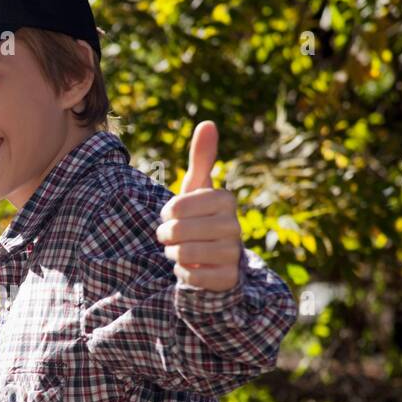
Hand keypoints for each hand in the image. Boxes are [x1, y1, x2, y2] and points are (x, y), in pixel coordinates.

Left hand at [155, 120, 243, 290]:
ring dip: (174, 254)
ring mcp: (233, 253)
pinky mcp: (227, 279)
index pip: (177, 206)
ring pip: (184, 254)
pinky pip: (191, 276)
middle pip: (179, 231)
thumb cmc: (200, 218)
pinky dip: (184, 274)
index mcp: (226, 200)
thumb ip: (201, 158)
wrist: (213, 258)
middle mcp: (234, 226)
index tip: (172, 214)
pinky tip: (192, 269)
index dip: (167, 213)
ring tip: (181, 251)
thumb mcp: (198, 188)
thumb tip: (208, 123)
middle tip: (172, 236)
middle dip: (167, 235)